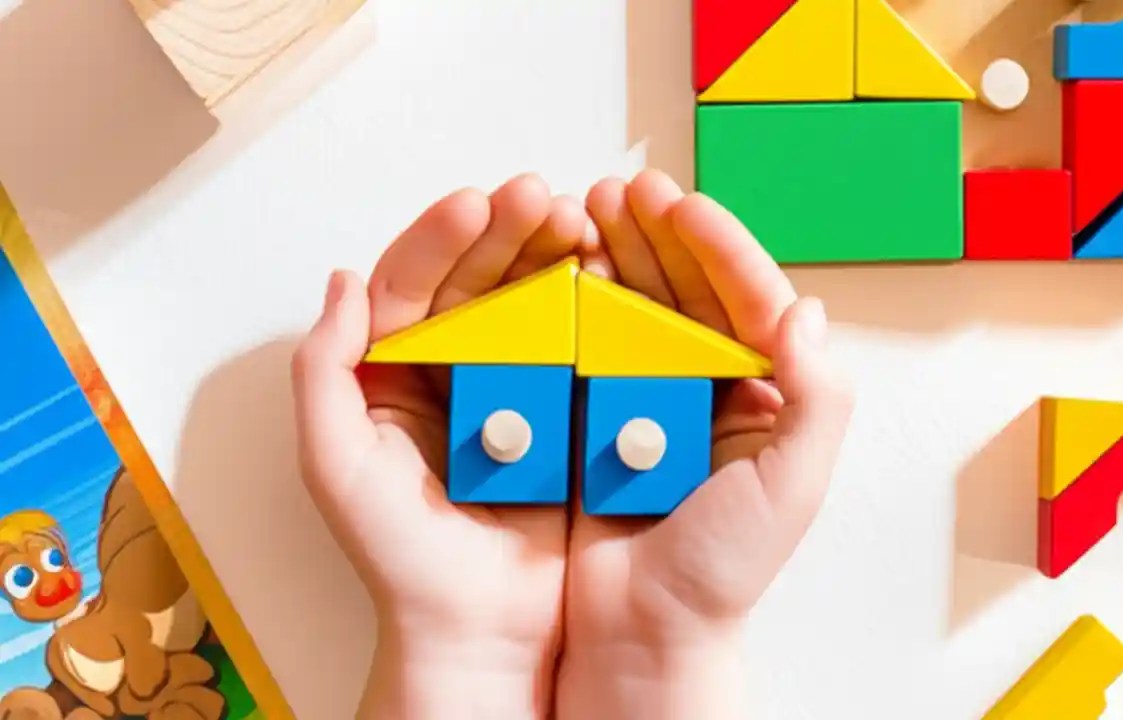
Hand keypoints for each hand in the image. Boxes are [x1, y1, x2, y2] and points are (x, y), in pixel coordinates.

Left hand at [291, 174, 584, 718]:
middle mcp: (451, 371)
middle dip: (507, 231)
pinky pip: (575, 345)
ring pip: (530, 300)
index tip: (476, 206)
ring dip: (552, 255)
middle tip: (540, 200)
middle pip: (475, 279)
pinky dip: (591, 304)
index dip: (440, 237)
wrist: (481, 631)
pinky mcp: (561, 410)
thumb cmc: (402, 562)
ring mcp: (511, 388)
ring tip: (578, 223)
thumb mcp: (335, 466)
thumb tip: (344, 282)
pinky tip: (605, 273)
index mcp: (390, 375)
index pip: (410, 284)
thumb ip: (324, 373)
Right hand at [558, 171, 854, 718]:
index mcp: (761, 396)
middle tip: (625, 191)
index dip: (719, 248)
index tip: (683, 208)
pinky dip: (574, 300)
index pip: (749, 301)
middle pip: (687, 289)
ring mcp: (648, 397)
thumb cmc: (719, 572)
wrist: (639, 632)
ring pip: (635, 304)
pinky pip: (586, 343)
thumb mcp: (790, 488)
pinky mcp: (594, 413)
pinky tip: (561, 265)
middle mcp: (707, 387)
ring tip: (587, 210)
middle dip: (657, 234)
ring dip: (613, 253)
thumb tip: (807, 312)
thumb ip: (815, 400)